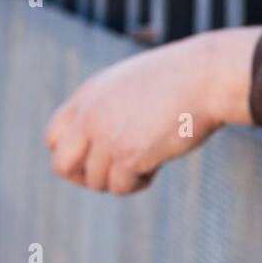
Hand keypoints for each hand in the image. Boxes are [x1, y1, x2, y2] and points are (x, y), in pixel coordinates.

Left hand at [43, 28, 258, 194]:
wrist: (208, 75)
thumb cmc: (182, 78)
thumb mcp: (133, 83)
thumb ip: (108, 107)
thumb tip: (100, 144)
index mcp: (89, 95)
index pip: (53, 136)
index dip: (71, 152)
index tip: (95, 156)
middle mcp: (90, 116)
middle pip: (61, 166)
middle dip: (84, 176)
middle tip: (113, 172)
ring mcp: (107, 137)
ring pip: (95, 181)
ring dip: (120, 178)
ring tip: (148, 159)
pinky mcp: (128, 157)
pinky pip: (121, 187)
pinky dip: (139, 183)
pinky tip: (157, 164)